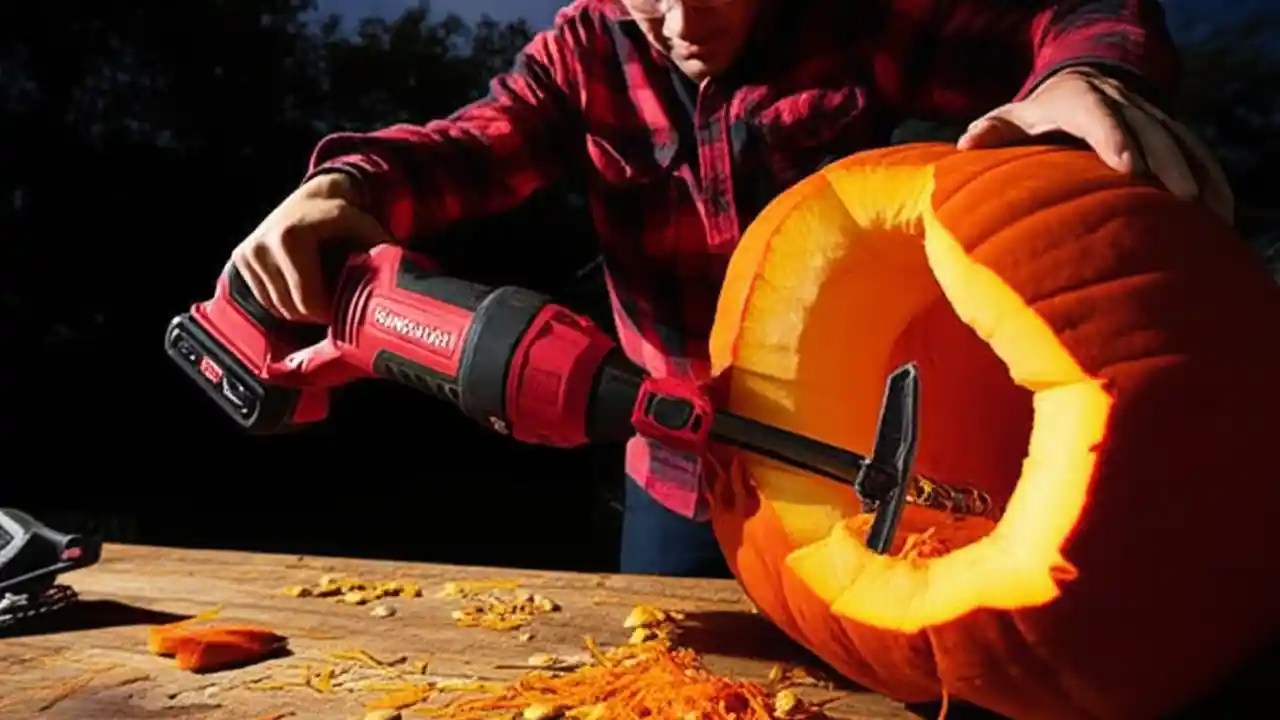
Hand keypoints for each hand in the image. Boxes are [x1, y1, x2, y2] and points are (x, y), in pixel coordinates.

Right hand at [230, 172, 392, 322]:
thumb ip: (378, 256)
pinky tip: (302, 287)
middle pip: (291, 308)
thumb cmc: (343, 215)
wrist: (312, 195)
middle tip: (335, 305)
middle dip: (317, 313)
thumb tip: (392, 288)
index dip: (330, 312)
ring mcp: (247, 251)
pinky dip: (285, 301)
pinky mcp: (240, 258)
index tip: (345, 307)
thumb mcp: (365, 230)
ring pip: (277, 307)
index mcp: (293, 237)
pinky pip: (265, 299)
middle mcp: (263, 244)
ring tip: (321, 293)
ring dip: (301, 308)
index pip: (308, 301)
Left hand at [956, 67, 1233, 224]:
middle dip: (1167, 162)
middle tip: (1181, 198)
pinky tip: (1221, 215)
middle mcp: (1121, 102)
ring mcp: (1149, 114)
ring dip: (1198, 174)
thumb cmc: (1035, 117)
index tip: (1128, 166)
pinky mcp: (1170, 130)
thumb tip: (966, 144)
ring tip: (1209, 214)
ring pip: (1181, 140)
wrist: (1078, 84)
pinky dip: (1213, 179)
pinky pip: (1197, 151)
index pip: (1099, 115)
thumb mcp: (1010, 118)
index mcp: (1078, 100)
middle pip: (1150, 128)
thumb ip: (991, 131)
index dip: (1115, 138)